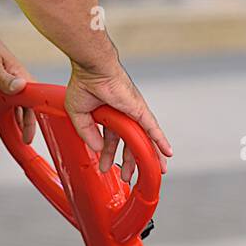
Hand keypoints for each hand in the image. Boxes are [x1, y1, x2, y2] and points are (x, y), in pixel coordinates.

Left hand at [0, 13, 36, 143]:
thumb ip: (5, 78)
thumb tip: (21, 88)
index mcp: (20, 77)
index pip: (32, 105)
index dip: (32, 123)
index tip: (29, 140)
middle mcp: (14, 83)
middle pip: (23, 111)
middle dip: (24, 128)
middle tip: (23, 146)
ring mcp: (2, 86)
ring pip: (10, 110)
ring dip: (12, 125)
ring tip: (13, 143)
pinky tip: (0, 128)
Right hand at [65, 60, 173, 180]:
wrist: (93, 68)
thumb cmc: (85, 83)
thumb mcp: (78, 114)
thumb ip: (87, 133)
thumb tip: (97, 149)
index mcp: (108, 115)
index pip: (111, 139)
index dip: (108, 154)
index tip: (105, 167)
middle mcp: (123, 115)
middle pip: (130, 144)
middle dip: (129, 162)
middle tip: (127, 177)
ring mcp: (133, 114)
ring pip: (145, 139)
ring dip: (150, 156)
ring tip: (155, 171)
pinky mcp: (140, 111)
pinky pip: (153, 129)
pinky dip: (160, 141)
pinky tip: (167, 153)